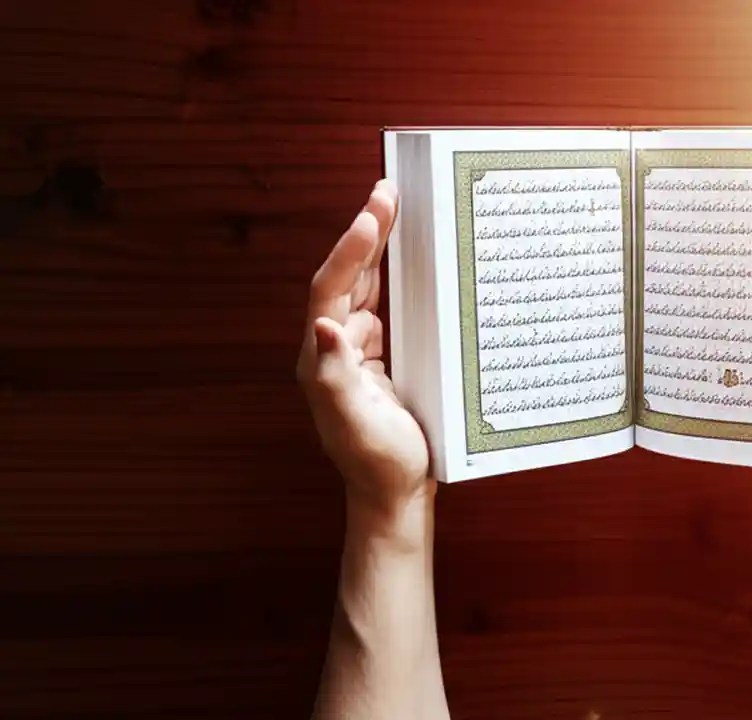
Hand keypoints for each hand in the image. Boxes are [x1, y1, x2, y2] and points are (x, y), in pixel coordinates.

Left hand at [296, 180, 430, 515]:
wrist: (396, 495)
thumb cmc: (379, 463)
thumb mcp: (356, 424)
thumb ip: (335, 376)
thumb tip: (321, 326)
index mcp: (323, 358)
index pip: (329, 290)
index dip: (349, 250)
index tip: (373, 213)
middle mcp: (337, 347)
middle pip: (347, 277)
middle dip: (366, 233)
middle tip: (389, 190)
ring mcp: (360, 351)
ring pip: (367, 287)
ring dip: (382, 249)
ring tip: (401, 208)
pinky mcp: (384, 357)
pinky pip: (389, 307)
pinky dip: (401, 279)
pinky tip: (419, 260)